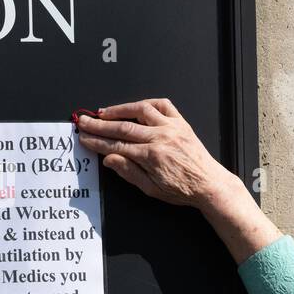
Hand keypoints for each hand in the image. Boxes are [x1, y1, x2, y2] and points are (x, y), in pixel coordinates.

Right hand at [76, 98, 233, 209]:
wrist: (208, 184)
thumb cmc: (182, 189)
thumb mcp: (151, 189)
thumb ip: (129, 172)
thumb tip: (109, 159)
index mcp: (152, 156)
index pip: (116, 145)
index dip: (97, 141)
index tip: (84, 137)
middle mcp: (161, 137)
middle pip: (123, 127)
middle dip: (100, 124)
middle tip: (85, 121)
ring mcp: (172, 127)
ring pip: (141, 110)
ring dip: (120, 109)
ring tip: (104, 112)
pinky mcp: (181, 123)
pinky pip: (163, 105)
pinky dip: (147, 103)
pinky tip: (135, 107)